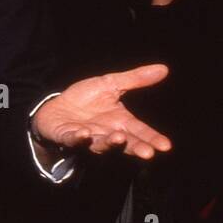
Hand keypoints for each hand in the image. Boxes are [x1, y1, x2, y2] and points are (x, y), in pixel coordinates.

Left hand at [33, 65, 170, 159]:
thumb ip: (135, 80)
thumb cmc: (86, 99)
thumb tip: (164, 69)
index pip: (139, 131)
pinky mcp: (67, 137)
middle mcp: (106, 134)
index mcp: (120, 122)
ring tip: (119, 139)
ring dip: (110, 143)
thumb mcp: (111, 84)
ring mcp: (87, 138)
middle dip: (135, 148)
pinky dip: (79, 139)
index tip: (165, 146)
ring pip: (101, 145)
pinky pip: (74, 140)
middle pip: (124, 144)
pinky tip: (85, 134)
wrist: (56, 107)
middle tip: (148, 153)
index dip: (152, 139)